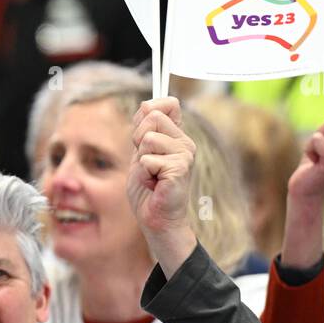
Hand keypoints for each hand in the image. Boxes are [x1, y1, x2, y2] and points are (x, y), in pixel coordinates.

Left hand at [127, 97, 197, 274]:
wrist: (155, 219)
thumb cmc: (148, 190)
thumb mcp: (140, 153)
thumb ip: (143, 130)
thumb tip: (146, 104)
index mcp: (177, 136)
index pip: (168, 103)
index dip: (149, 112)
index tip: (143, 135)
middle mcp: (185, 142)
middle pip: (152, 116)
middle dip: (138, 139)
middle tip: (145, 162)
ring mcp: (185, 154)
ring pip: (148, 138)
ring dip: (141, 160)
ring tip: (151, 176)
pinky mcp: (180, 168)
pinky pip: (147, 160)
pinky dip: (144, 174)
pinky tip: (154, 185)